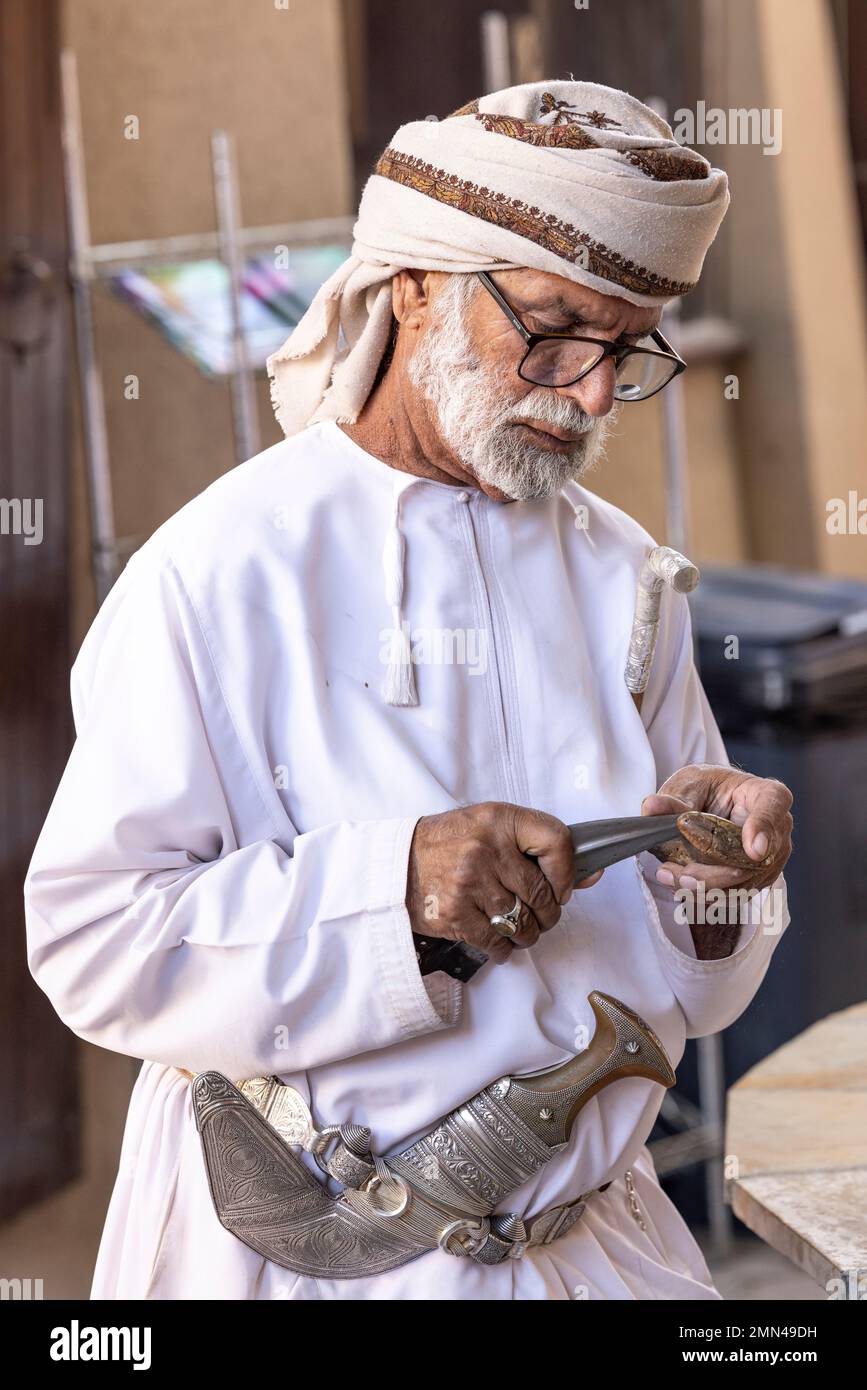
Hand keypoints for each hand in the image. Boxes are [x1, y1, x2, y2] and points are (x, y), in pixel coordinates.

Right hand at [406, 802, 602, 964]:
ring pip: (522, 923)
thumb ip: (540, 848)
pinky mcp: (454, 913)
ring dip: (526, 934)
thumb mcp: (493, 828)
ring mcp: (469, 881)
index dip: (566, 872)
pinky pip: (497, 942)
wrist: (396, 862)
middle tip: (540, 915)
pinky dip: (503, 948)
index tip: (560, 887)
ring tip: (518, 928)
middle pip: (542, 894)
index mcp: (499, 820)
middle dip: (547, 914)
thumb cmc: (451, 843)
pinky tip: (499, 941)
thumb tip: (592, 875)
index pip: (557, 841)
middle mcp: (486, 848)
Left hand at [641, 763, 792, 894]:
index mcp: (764, 794)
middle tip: (680, 874)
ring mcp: (770, 858)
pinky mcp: (756, 879)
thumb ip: (673, 800)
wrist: (710, 804)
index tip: (753, 849)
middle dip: (715, 873)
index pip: (773, 806)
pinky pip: (734, 894)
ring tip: (669, 877)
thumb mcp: (688, 786)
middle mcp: (777, 828)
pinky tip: (679, 883)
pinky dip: (705, 893)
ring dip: (704, 887)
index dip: (764, 828)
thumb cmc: (707, 788)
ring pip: (743, 883)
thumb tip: (652, 806)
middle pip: (756, 859)